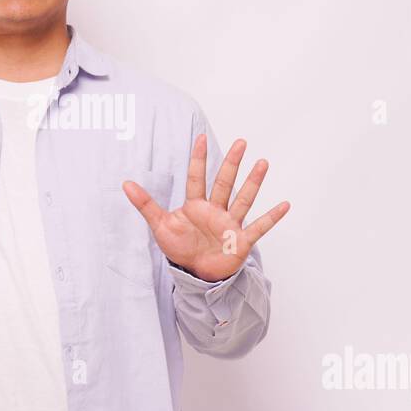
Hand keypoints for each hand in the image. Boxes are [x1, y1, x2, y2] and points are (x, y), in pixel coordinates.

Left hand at [122, 134, 289, 282]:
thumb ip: (146, 204)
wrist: (195, 273)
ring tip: (262, 163)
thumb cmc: (180, 248)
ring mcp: (230, 224)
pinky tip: (285, 205)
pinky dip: (272, 218)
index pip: (197, 177)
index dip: (198, 158)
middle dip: (231, 163)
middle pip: (224, 183)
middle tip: (241, 142)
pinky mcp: (241, 241)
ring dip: (253, 182)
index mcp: (196, 205)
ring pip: (243, 199)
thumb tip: (125, 183)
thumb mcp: (160, 226)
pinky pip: (259, 227)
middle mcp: (215, 210)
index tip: (200, 137)